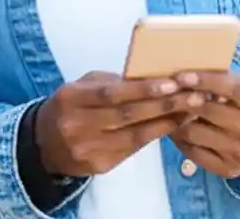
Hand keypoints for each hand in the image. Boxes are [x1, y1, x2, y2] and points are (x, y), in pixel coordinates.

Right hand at [36, 71, 206, 176]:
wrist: (44, 144)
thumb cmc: (72, 105)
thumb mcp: (84, 85)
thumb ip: (113, 81)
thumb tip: (153, 75)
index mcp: (73, 98)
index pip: (112, 94)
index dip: (144, 89)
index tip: (173, 83)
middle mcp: (78, 125)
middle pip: (128, 115)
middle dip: (165, 105)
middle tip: (195, 95)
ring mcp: (88, 149)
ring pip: (135, 135)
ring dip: (168, 121)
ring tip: (192, 109)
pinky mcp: (99, 165)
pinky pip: (133, 148)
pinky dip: (156, 135)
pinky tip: (175, 124)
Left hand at [169, 71, 239, 178]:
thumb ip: (223, 80)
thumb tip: (185, 76)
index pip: (231, 89)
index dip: (204, 81)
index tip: (180, 76)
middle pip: (208, 112)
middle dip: (181, 100)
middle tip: (163, 92)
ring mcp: (239, 152)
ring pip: (194, 134)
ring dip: (176, 121)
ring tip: (167, 110)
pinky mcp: (228, 169)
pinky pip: (193, 153)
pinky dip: (180, 140)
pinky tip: (175, 129)